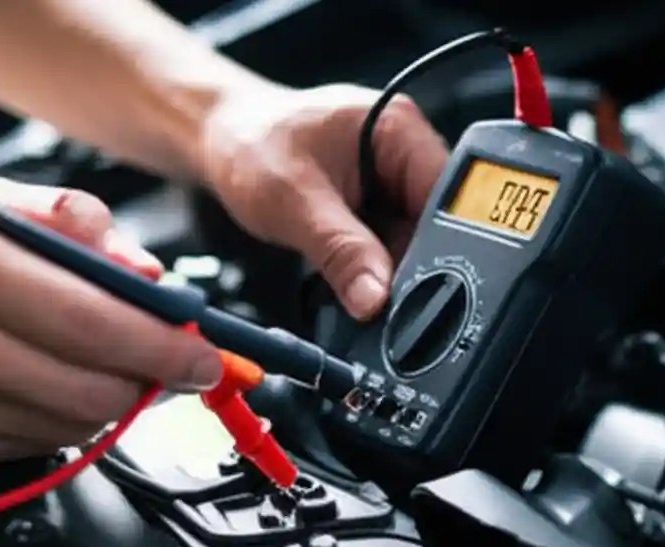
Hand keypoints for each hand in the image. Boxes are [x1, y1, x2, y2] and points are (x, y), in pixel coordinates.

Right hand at [0, 175, 221, 465]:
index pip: (100, 322)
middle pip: (95, 386)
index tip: (204, 355)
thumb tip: (145, 271)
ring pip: (70, 425)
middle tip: (167, 364)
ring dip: (111, 403)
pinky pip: (30, 446)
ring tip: (110, 370)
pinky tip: (56, 389)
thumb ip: (69, 223)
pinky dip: (63, 422)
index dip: (168, 347)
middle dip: (150, 381)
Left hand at [197, 83, 448, 318]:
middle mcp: (403, 150)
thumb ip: (340, 251)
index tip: (422, 288)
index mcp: (397, 128)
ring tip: (357, 285)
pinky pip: (389, 245)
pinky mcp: (375, 203)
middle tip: (385, 300)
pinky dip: (372, 268)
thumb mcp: (294, 202)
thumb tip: (377, 298)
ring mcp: (390, 179)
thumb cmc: (248, 144)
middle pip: (435, 224)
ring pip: (413, 242)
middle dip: (412, 264)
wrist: (218, 140)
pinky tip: (353, 279)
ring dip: (388, 270)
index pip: (446, 195)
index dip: (441, 246)